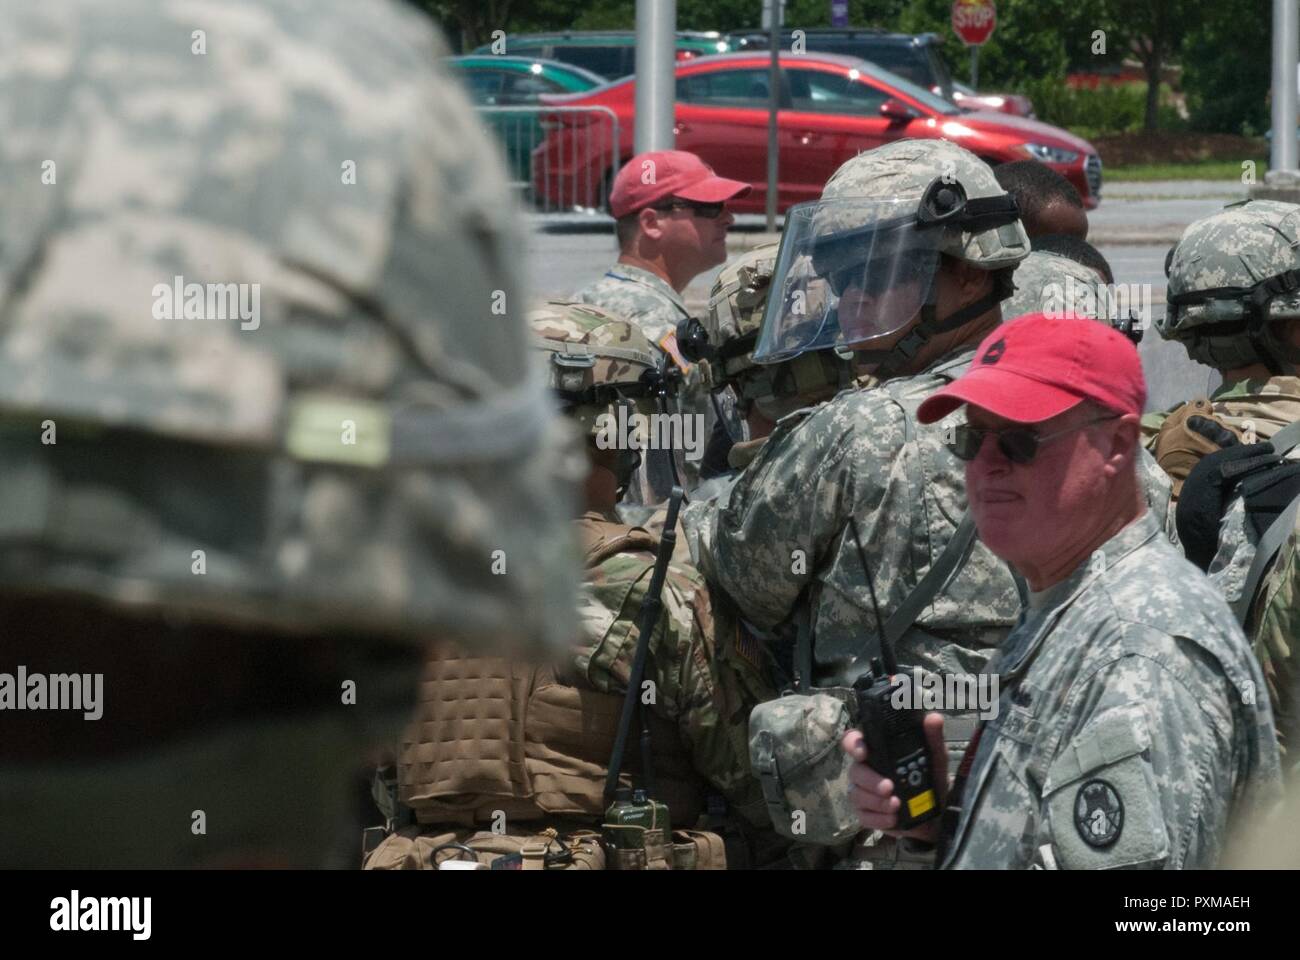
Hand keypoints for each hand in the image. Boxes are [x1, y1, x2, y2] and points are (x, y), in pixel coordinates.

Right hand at [841, 712, 947, 841]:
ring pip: (856, 794)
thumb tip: (933, 718)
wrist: (937, 812)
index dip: (853, 744)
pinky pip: (863, 816)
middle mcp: (865, 769)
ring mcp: (863, 792)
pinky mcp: (867, 814)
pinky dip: (878, 818)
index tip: (863, 753)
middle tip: (889, 787)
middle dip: (870, 780)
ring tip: (896, 806)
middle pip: (854, 771)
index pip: (853, 740)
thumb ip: (933, 738)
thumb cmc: (931, 779)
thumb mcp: (935, 758)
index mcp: (877, 751)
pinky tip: (893, 818)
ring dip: (876, 801)